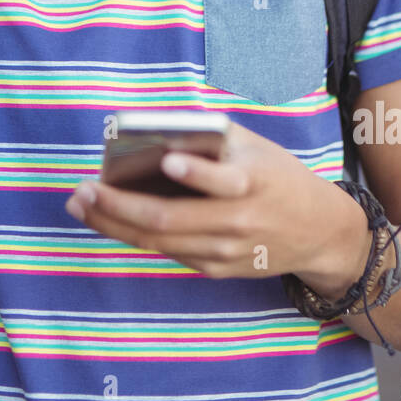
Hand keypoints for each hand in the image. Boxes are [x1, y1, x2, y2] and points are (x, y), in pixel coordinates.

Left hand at [64, 120, 370, 287]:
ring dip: (114, 224)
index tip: (167, 160)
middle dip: (119, 207)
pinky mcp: (216, 269)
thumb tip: (156, 131)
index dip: (196, 174)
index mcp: (253, 184)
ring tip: (81, 203)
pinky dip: (135, 234)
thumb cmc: (277, 177)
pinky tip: (108, 218)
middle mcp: (238, 223)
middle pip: (171, 220)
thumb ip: (212, 139)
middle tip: (83, 190)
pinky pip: (168, 251)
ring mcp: (225, 253)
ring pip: (160, 242)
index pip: (223, 182)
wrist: (318, 232)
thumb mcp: (256, 149)